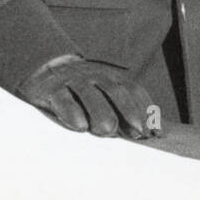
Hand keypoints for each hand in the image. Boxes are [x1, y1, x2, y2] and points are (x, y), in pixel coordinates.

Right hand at [16, 54, 159, 138]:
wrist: (45, 67)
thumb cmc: (81, 88)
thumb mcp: (103, 92)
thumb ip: (121, 109)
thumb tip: (146, 132)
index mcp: (111, 77)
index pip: (132, 90)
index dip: (145, 109)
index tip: (154, 131)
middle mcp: (95, 76)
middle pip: (115, 90)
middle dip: (128, 111)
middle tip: (137, 131)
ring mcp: (73, 80)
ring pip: (89, 94)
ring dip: (100, 112)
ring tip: (109, 131)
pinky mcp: (52, 88)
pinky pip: (63, 99)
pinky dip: (71, 111)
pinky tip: (79, 126)